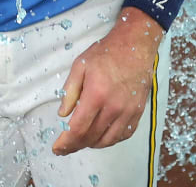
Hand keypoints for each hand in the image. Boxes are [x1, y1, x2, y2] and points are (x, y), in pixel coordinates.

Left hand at [52, 7, 164, 155]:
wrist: (135, 46)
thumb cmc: (106, 53)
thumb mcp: (80, 66)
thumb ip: (70, 91)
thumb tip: (63, 114)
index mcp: (96, 94)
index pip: (78, 128)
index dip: (66, 142)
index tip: (57, 148)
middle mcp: (114, 107)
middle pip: (91, 137)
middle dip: (75, 146)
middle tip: (65, 147)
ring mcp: (128, 111)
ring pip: (108, 140)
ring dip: (92, 144)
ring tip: (81, 142)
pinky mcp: (138, 112)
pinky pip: (123, 135)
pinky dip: (110, 140)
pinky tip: (101, 136)